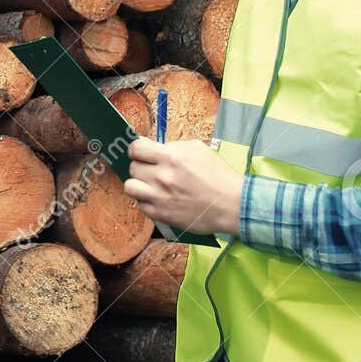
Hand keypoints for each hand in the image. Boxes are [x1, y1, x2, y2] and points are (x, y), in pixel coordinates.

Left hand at [124, 138, 243, 236]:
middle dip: (141, 166)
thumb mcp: (198, 150)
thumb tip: (153, 147)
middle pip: (133, 167)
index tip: (141, 153)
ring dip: (138, 184)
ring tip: (150, 185)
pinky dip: (146, 201)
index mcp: (171, 157)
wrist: (231, 204)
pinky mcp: (161, 214)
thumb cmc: (217, 176)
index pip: (136, 148)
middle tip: (152, 170)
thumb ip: (173, 147)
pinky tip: (158, 198)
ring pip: (130, 186)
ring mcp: (159, 197)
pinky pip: (140, 205)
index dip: (137, 150)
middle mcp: (162, 176)